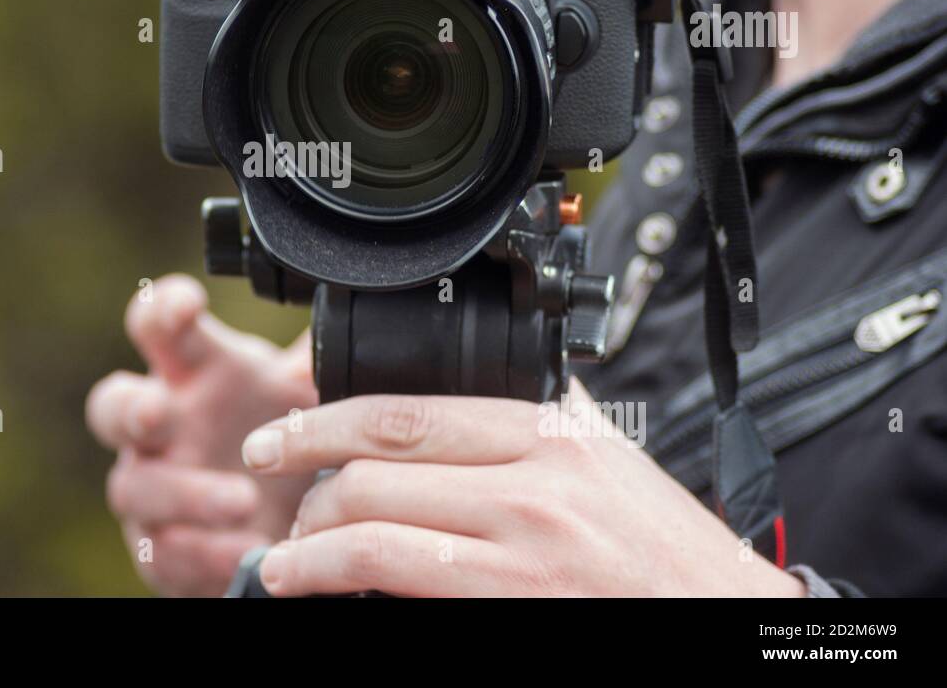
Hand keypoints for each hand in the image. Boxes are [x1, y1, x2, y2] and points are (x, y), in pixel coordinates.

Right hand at [87, 274, 317, 595]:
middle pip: (112, 406)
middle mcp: (163, 424)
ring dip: (187, 493)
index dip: (163, 308)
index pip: (159, 327)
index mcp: (193, 371)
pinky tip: (244, 551)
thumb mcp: (306, 391)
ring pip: (135, 486)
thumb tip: (354, 314)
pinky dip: (203, 552)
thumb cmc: (284, 433)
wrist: (286, 519)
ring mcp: (155, 486)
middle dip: (128, 408)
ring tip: (245, 500)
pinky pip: (163, 552)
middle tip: (155, 411)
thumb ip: (316, 356)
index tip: (187, 303)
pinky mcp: (162, 546)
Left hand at [242, 378, 805, 596]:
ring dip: (309, 553)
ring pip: (373, 538)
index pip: (403, 413)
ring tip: (285, 563)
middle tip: (285, 508)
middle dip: (306, 492)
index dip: (321, 423)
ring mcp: (521, 556)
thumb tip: (482, 386)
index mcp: (548, 435)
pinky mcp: (511, 611)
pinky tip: (327, 591)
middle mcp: (531, 489)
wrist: (731, 624)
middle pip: (375, 473)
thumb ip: (544, 420)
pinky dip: (347, 589)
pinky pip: (404, 589)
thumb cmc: (669, 553)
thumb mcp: (610, 461)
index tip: (279, 434)